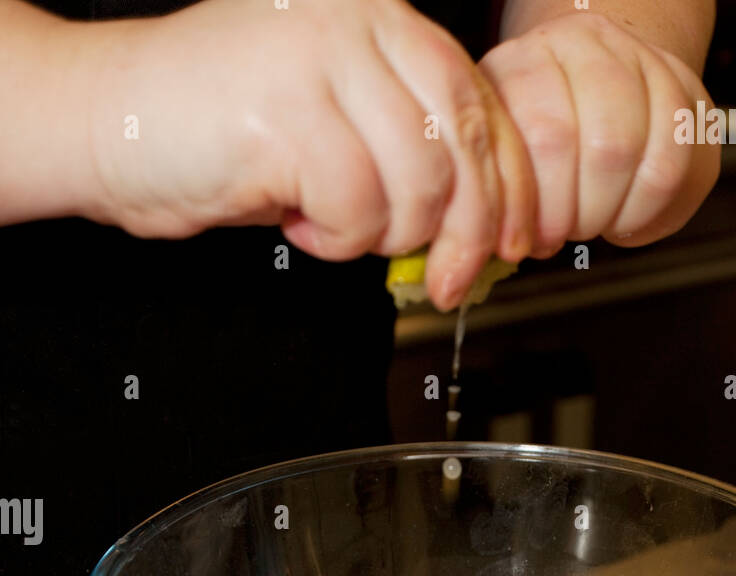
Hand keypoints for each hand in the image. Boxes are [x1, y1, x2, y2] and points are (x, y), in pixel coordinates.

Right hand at [83, 0, 534, 307]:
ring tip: (329, 224)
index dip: (510, 188)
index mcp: (383, 17)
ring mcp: (321, 62)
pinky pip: (356, 210)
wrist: (112, 120)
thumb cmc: (221, 129)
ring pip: (415, 189)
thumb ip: (408, 148)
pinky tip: (295, 220)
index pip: (482, 106)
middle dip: (464, 236)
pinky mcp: (285, 115)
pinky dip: (333, 239)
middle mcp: (360, 23)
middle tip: (443, 280)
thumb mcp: (338, 121)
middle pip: (463, 152)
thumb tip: (486, 223)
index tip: (513, 244)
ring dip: (379, 236)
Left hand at [479, 11, 719, 255]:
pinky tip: (627, 215)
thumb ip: (501, 192)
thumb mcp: (514, 154)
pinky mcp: (681, 90)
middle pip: (567, 141)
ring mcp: (634, 60)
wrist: (619, 80)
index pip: (528, 134)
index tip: (528, 240)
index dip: (531, 203)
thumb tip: (497, 245)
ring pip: (618, 151)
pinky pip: (666, 166)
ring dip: (604, 212)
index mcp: (521, 63)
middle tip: (565, 231)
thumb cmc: (556, 137)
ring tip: (596, 222)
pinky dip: (643, 210)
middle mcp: (577, 46)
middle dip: (564, 211)